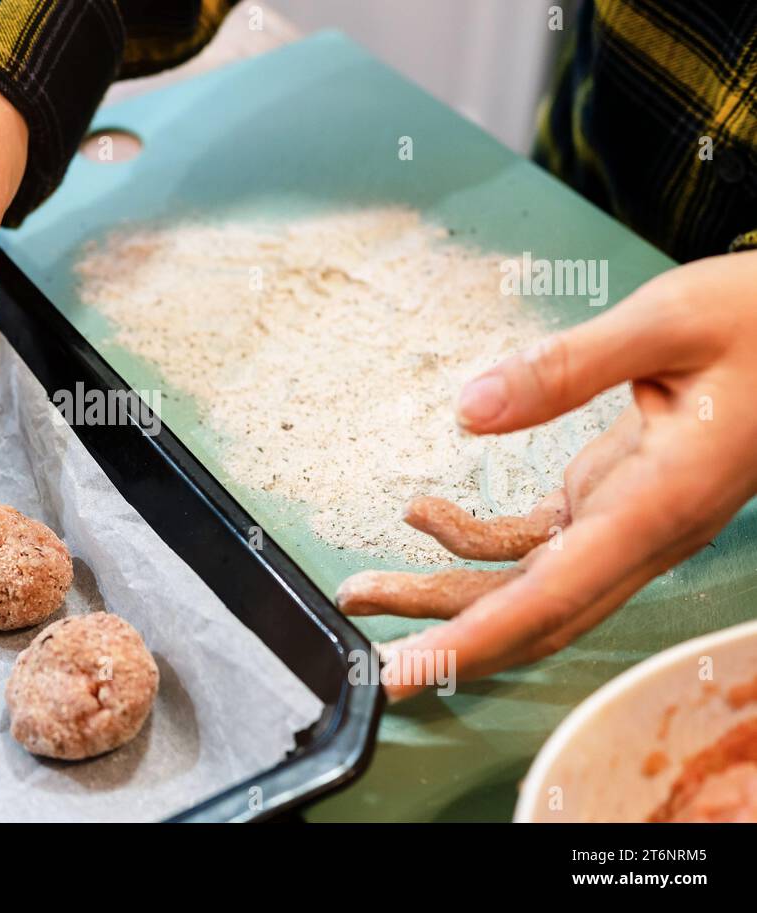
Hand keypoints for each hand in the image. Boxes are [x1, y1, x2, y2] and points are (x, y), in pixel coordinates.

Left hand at [337, 250, 756, 699]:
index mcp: (658, 502)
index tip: (411, 670)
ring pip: (526, 586)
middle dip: (442, 631)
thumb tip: (471, 412)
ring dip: (444, 591)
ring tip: (366, 587)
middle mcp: (642, 531)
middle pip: (530, 611)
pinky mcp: (614, 503)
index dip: (475, 640)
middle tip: (362, 640)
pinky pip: (536, 544)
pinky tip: (425, 514)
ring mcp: (627, 523)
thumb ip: (565, 369)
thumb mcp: (666, 323)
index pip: (553, 595)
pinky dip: (473, 540)